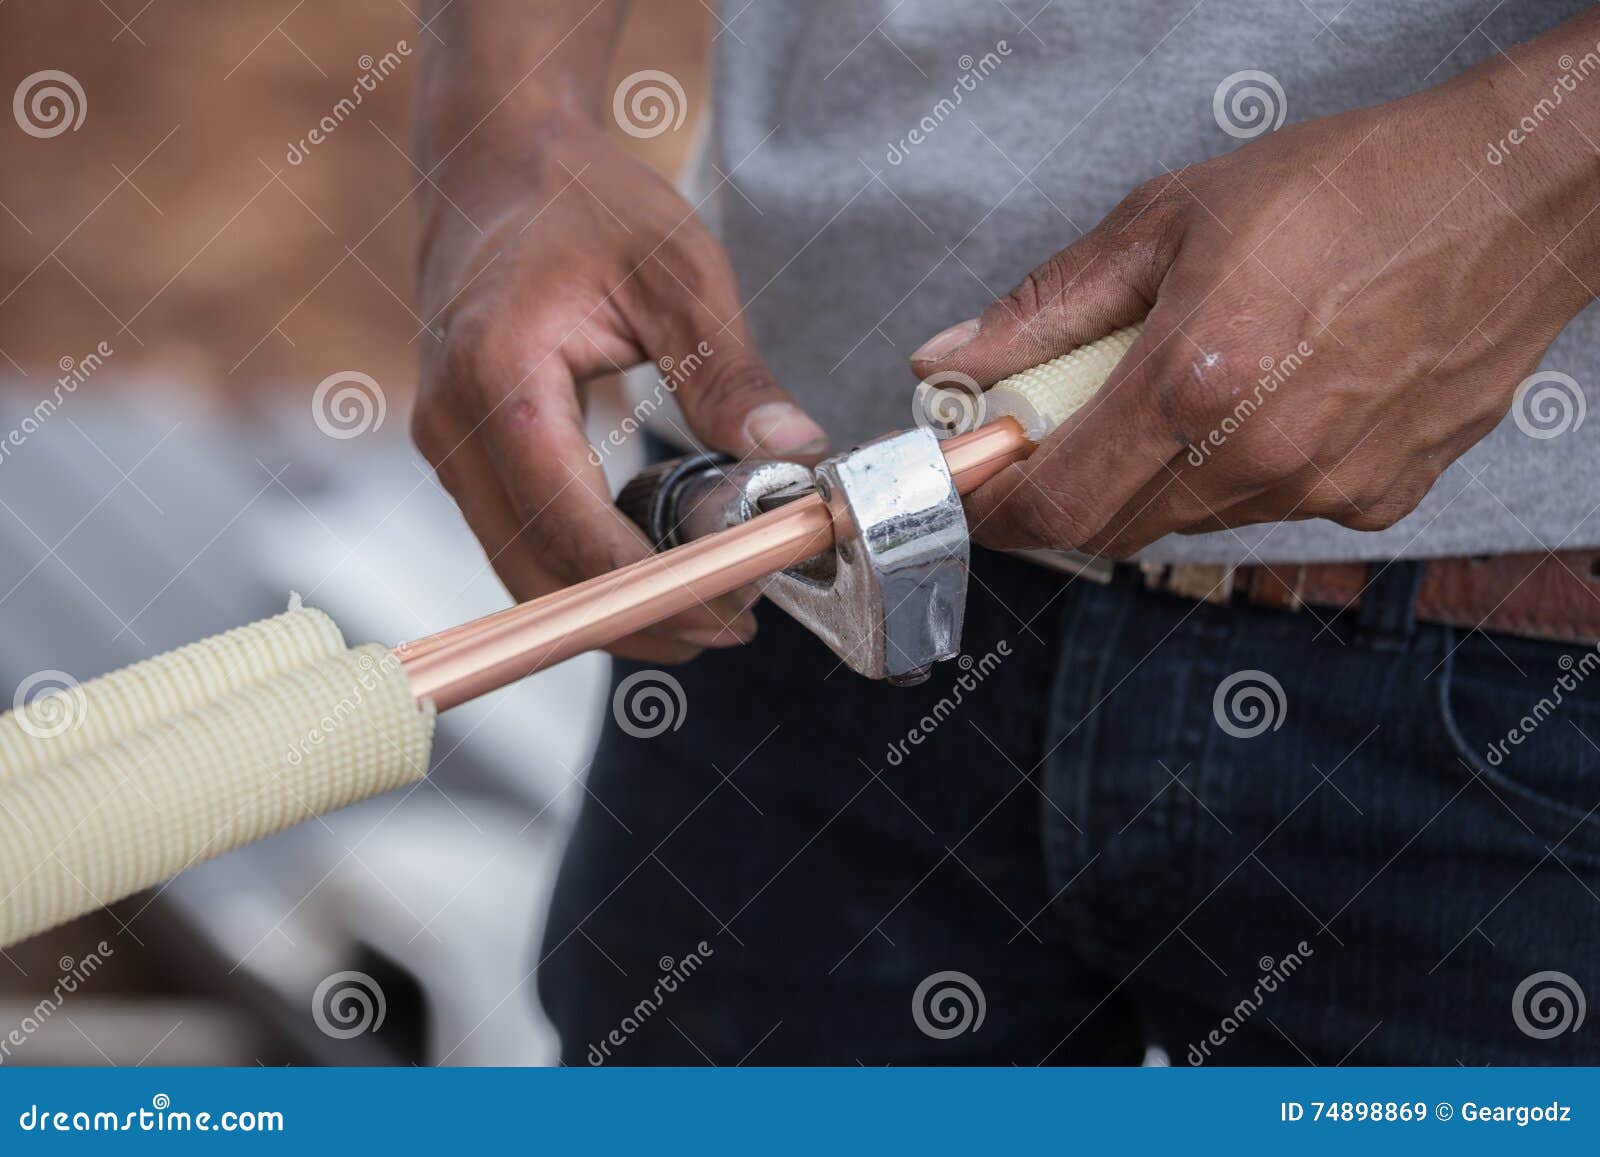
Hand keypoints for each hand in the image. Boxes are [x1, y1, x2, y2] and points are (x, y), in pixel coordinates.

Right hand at [412, 119, 826, 661]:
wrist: (495, 159)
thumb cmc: (583, 198)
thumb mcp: (679, 271)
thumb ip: (732, 373)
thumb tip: (795, 457)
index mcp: (499, 377)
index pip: (569, 527)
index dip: (650, 589)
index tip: (730, 610)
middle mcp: (452, 426)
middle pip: (538, 575)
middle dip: (636, 618)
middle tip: (731, 627)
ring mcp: (445, 445)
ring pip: (521, 572)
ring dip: (609, 607)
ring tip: (705, 609)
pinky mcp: (460, 451)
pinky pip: (516, 539)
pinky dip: (582, 571)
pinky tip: (653, 570)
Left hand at [910, 38, 1597, 558]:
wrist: (1512, 198)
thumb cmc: (1346, 189)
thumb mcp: (1170, 218)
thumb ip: (1049, 305)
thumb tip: (947, 360)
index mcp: (1193, 381)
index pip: (1056, 504)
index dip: (999, 511)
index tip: (977, 491)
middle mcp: (1259, 455)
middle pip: (1114, 528)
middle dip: (1069, 491)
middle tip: (1063, 429)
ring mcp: (1324, 488)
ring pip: (1190, 522)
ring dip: (1156, 477)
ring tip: (1188, 387)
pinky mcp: (1378, 499)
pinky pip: (1272, 510)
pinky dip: (1241, 472)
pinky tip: (1274, 400)